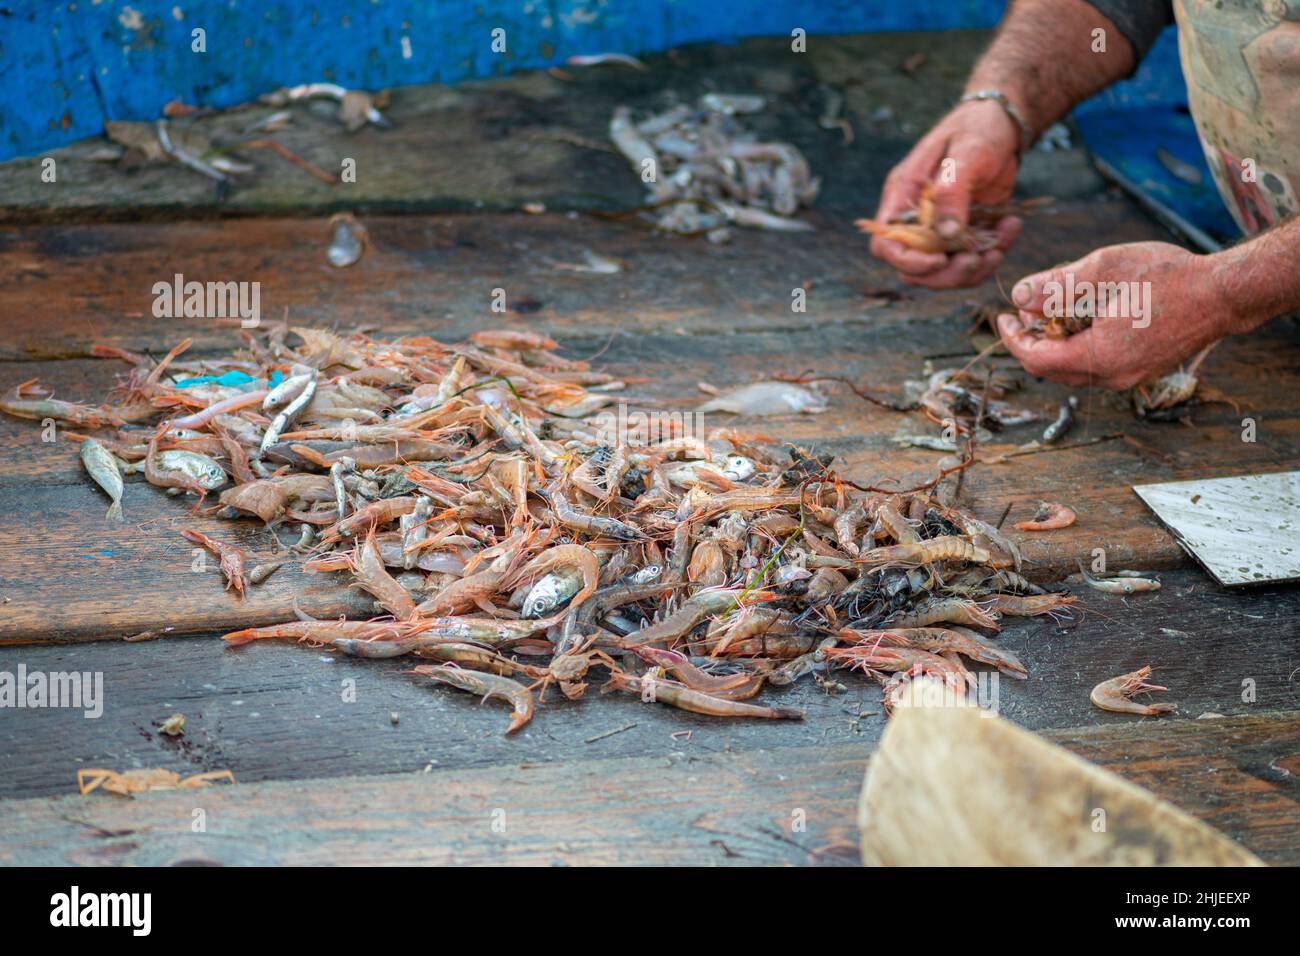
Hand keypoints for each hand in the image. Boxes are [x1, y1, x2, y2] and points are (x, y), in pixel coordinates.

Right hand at [870, 99, 1022, 288]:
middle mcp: (916, 219)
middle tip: (976, 259)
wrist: (1003, 124)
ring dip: (971, 271)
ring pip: (942, 272)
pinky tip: (1010, 228)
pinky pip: (971, 259)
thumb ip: (952, 191)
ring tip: (998, 248)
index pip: (886, 244)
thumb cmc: (977, 128)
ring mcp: (940, 229)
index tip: (939, 260)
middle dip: (944, 275)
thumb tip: (947, 234)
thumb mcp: (967, 151)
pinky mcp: (965, 233)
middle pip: (913, 269)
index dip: (907, 261)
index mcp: (903, 196)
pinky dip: (992, 253)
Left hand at [996, 241, 1232, 388]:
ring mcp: (1128, 378)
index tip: (1002, 316)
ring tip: (1053, 309)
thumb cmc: (1169, 276)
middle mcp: (1112, 376)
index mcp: (1099, 356)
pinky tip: (1083, 317)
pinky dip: (1079, 346)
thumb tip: (1019, 295)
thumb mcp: (1105, 268)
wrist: (1224, 294)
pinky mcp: (1139, 371)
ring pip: (1072, 369)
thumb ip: (1057, 284)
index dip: (1012, 338)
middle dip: (1031, 340)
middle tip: (1026, 310)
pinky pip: (1095, 366)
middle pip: (1050, 369)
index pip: (1035, 359)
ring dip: (1055, 343)